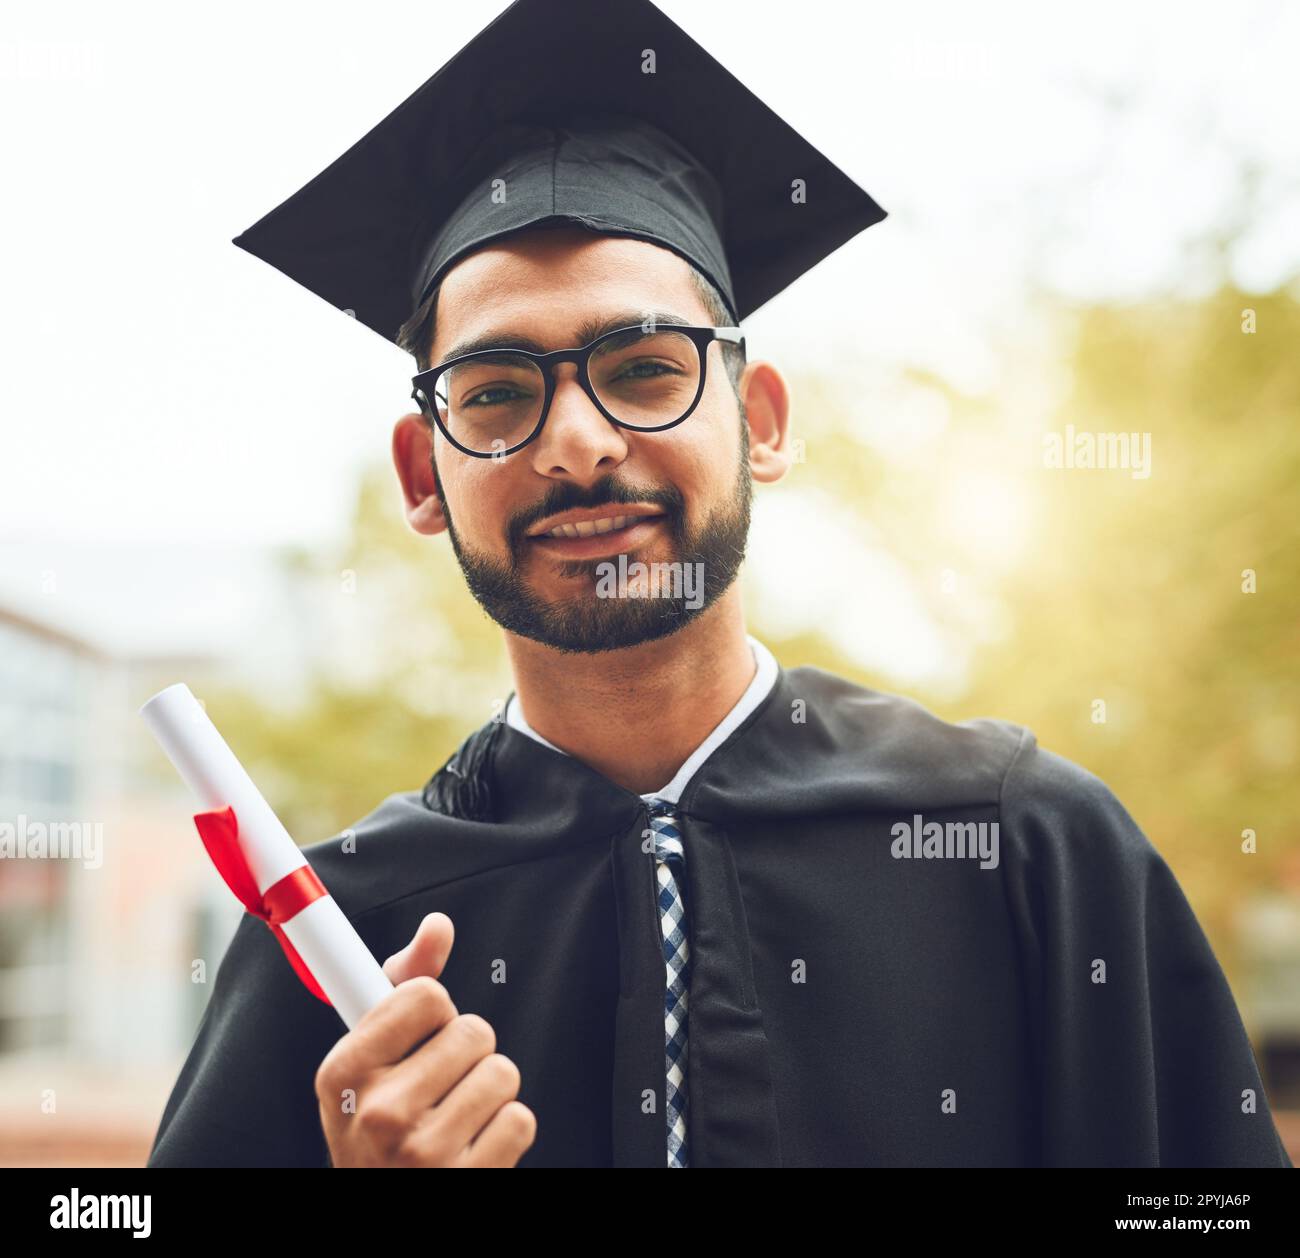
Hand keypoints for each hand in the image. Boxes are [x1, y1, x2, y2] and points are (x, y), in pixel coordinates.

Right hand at [315, 911, 536, 1165]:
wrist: (381, 1211)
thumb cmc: (379, 1127)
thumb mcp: (370, 1060)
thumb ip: (404, 983)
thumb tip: (438, 925)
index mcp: (343, 1072)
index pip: (424, 994)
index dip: (434, 1012)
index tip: (421, 1038)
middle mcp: (377, 1113)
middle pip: (473, 1030)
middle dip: (468, 1052)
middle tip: (440, 1085)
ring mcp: (421, 1155)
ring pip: (502, 1071)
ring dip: (490, 1090)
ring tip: (457, 1115)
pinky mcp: (465, 1182)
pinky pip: (520, 1119)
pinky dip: (506, 1129)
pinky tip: (474, 1145)